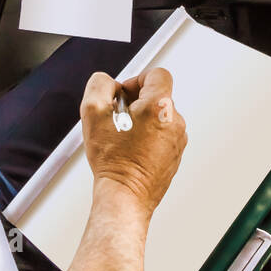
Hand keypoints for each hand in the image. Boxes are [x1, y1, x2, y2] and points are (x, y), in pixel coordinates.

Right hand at [80, 68, 186, 219]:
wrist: (125, 196)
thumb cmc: (113, 161)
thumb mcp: (93, 113)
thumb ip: (99, 86)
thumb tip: (108, 83)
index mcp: (160, 106)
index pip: (157, 74)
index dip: (136, 80)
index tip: (123, 95)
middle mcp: (175, 121)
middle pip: (157, 97)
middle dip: (136, 103)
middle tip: (117, 120)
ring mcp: (178, 139)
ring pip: (159, 118)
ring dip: (141, 122)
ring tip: (122, 139)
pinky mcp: (175, 155)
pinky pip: (162, 137)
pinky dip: (148, 139)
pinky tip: (130, 151)